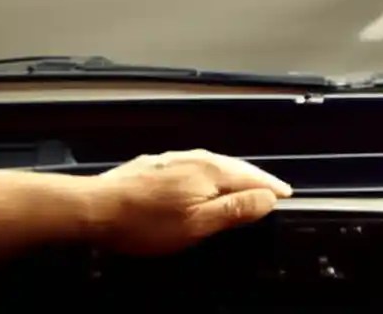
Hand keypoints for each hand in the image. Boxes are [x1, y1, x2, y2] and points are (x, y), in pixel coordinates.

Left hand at [86, 149, 292, 254]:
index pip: (255, 178)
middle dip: (258, 179)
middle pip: (238, 168)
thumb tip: (268, 198)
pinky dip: (212, 174)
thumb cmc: (144, 221)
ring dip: (236, 175)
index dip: (273, 188)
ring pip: (217, 165)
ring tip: (246, 186)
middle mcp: (197, 159)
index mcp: (212, 172)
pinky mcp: (158, 164)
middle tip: (273, 191)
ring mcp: (176, 159)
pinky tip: (207, 182)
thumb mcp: (197, 224)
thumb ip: (236, 209)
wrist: (94, 208)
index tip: (287, 195)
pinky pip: (197, 166)